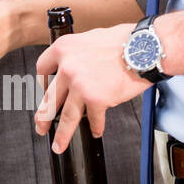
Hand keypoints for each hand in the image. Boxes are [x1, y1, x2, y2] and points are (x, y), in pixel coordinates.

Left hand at [33, 22, 150, 151]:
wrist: (143, 49)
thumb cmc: (122, 41)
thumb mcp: (88, 38)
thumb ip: (76, 53)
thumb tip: (72, 65)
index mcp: (62, 49)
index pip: (42, 70)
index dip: (44, 83)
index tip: (46, 91)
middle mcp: (67, 67)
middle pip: (49, 98)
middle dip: (43, 117)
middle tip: (40, 127)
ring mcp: (80, 85)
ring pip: (66, 116)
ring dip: (61, 134)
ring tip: (58, 145)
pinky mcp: (97, 99)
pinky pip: (94, 119)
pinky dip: (96, 127)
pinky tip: (96, 131)